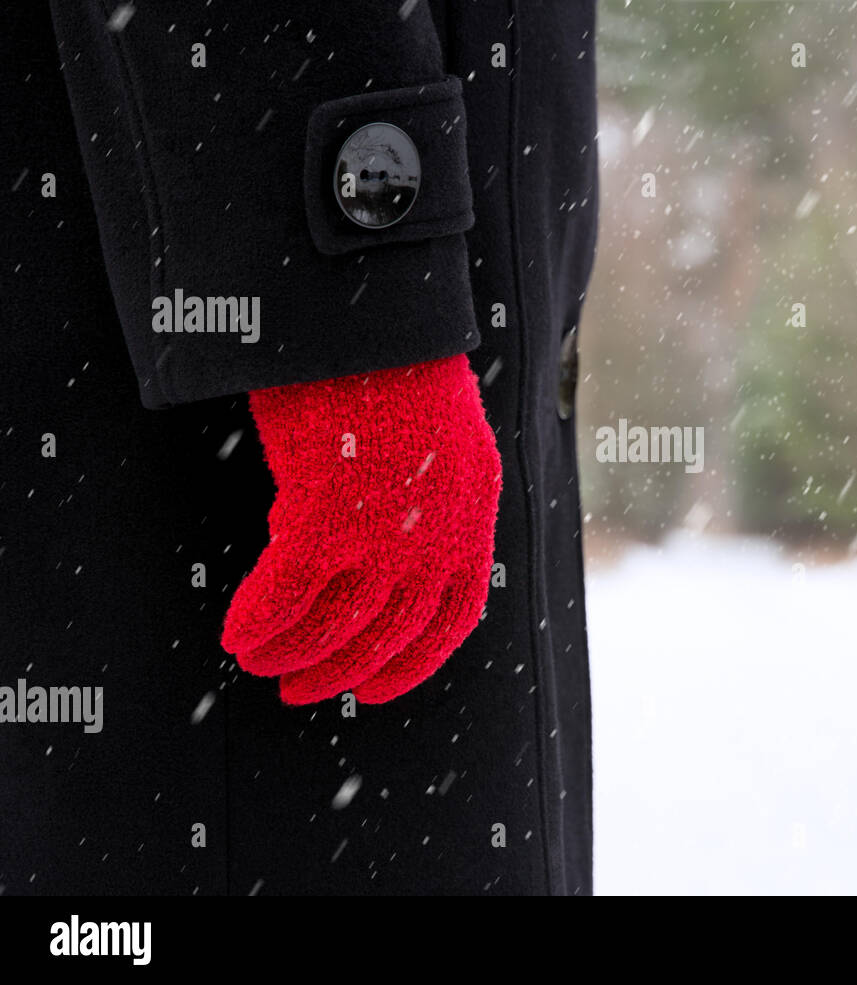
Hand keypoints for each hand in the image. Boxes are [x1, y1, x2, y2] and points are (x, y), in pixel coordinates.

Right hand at [221, 355, 500, 703]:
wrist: (368, 312)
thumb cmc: (390, 366)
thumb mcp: (426, 442)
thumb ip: (406, 506)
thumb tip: (344, 559)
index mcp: (471, 514)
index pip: (452, 616)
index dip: (411, 663)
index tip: (372, 688)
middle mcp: (437, 532)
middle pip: (390, 631)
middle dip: (341, 671)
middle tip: (298, 692)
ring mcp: (385, 527)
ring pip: (336, 622)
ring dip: (292, 653)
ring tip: (261, 664)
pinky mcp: (328, 513)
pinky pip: (287, 592)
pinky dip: (260, 621)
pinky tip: (237, 635)